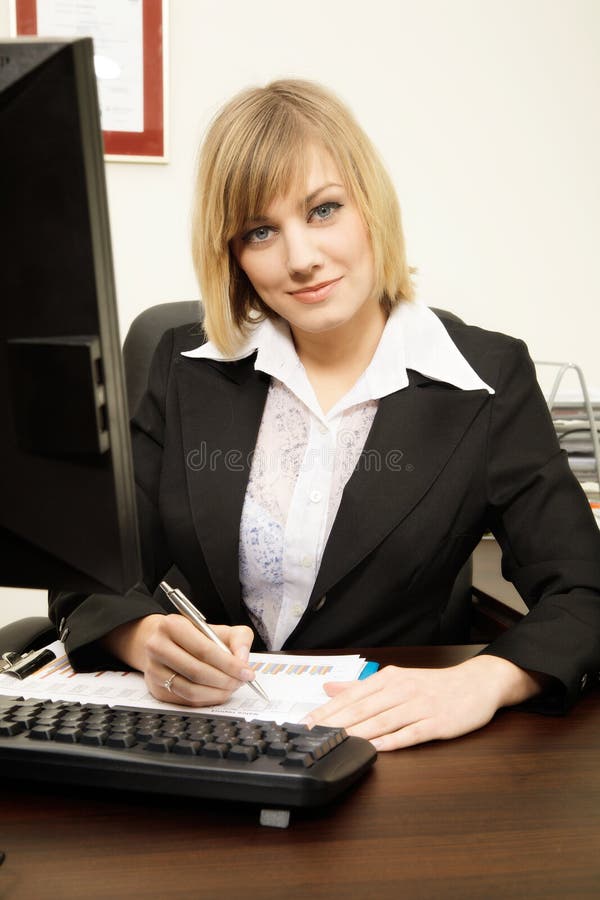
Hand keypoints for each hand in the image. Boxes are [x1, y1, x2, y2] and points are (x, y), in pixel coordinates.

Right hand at [102, 614, 255, 706]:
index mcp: (172, 626)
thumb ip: (238, 639)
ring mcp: (154, 670)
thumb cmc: (195, 635)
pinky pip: (186, 701)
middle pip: (197, 672)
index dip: (229, 664)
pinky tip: (218, 692)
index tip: (246, 672)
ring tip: (232, 687)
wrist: (165, 642)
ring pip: (191, 690)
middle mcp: (157, 647)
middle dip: (225, 680)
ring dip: (217, 693)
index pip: (204, 650)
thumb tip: (243, 660)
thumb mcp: (219, 629)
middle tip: (241, 681)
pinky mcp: (156, 689)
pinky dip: (207, 699)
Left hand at [303, 655, 546, 750]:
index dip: (328, 710)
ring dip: (359, 732)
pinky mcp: (437, 723)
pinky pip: (411, 733)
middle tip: (314, 736)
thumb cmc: (433, 685)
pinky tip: (377, 748)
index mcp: (390, 679)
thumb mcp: (396, 679)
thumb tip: (329, 688)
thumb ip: (362, 686)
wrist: (476, 683)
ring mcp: (420, 706)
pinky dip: (393, 741)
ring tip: (338, 743)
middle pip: (364, 708)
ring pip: (384, 720)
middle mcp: (402, 689)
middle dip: (336, 722)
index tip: (306, 723)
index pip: (352, 695)